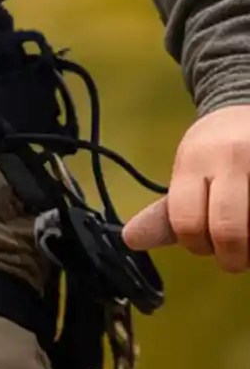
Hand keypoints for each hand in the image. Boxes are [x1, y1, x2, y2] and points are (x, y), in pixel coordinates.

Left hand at [124, 104, 249, 272]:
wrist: (246, 112)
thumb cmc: (214, 154)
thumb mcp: (187, 176)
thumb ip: (164, 214)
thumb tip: (130, 239)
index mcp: (194, 164)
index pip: (187, 221)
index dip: (195, 245)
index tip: (203, 246)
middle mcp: (231, 160)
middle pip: (228, 231)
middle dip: (230, 256)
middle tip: (234, 255)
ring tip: (249, 240)